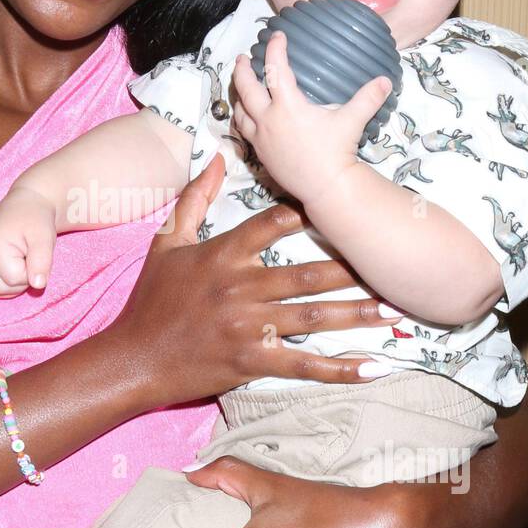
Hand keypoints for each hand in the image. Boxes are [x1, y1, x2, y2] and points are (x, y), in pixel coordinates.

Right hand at [0, 186, 56, 296]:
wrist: (26, 204)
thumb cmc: (36, 219)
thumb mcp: (45, 237)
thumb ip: (42, 261)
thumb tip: (38, 285)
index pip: (14, 280)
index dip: (31, 273)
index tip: (35, 254)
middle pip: (1, 289)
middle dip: (21, 280)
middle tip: (28, 258)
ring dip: (12, 284)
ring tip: (21, 263)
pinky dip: (2, 284)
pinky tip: (13, 269)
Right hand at [105, 150, 402, 408]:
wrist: (133, 358)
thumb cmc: (150, 300)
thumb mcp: (166, 242)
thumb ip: (194, 199)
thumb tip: (219, 158)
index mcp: (223, 254)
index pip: (274, 223)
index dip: (310, 212)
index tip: (342, 205)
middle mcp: (241, 288)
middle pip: (308, 273)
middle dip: (353, 269)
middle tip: (389, 262)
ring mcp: (249, 326)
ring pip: (315, 317)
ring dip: (359, 313)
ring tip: (394, 306)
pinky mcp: (253, 361)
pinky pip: (305, 365)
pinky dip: (341, 368)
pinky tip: (373, 366)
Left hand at [231, 33, 391, 206]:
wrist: (325, 187)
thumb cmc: (336, 152)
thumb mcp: (352, 121)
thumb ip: (368, 98)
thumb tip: (386, 80)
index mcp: (287, 106)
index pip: (275, 69)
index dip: (275, 49)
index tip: (278, 36)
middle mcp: (268, 119)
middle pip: (246, 87)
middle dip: (243, 69)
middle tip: (244, 58)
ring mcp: (261, 137)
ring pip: (240, 110)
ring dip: (239, 94)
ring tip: (242, 86)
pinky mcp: (260, 153)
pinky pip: (243, 131)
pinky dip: (242, 118)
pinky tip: (246, 116)